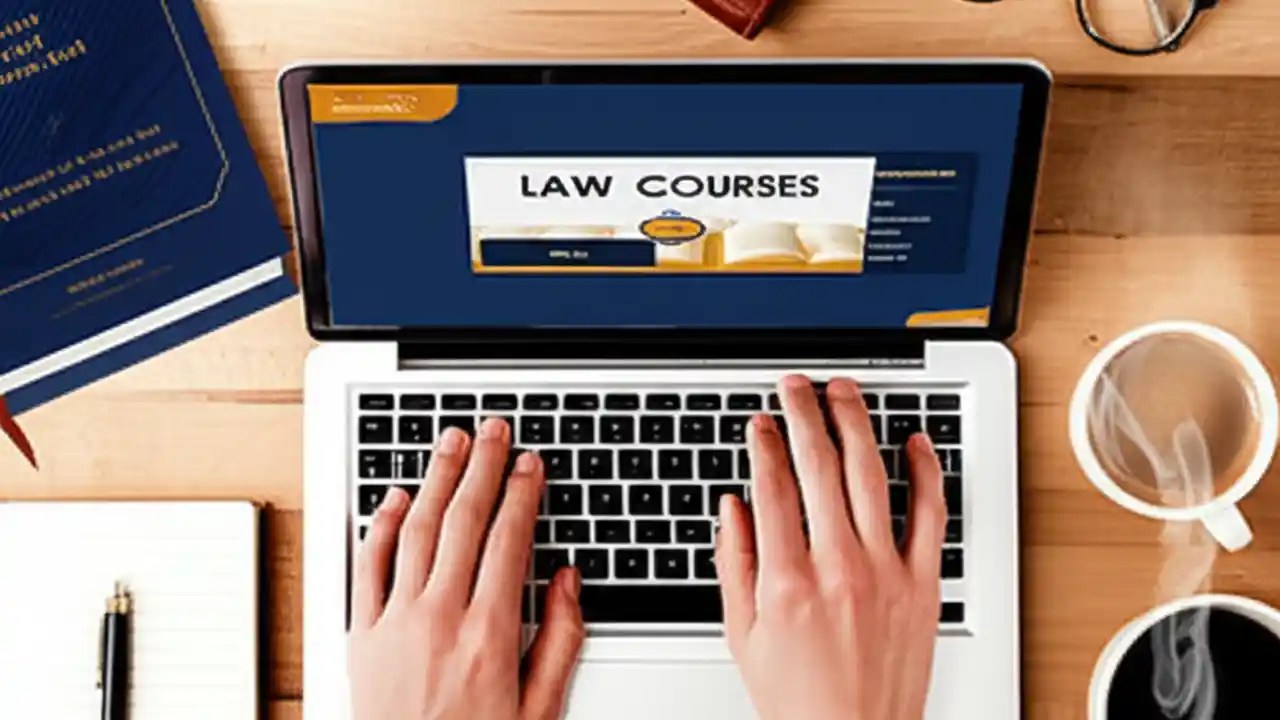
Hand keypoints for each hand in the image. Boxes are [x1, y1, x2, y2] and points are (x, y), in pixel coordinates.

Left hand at [348, 419, 584, 719]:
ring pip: (415, 530)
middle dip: (483, 468)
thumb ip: (560, 640)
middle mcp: (439, 619)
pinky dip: (377, 525)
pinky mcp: (361, 636)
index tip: (530, 465)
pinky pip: (366, 566)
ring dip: (434, 479)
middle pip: (463, 521)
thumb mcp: (540, 710)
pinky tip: (391, 498)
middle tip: (494, 432)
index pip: (508, 540)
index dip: (522, 494)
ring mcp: (395, 624)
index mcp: (489, 634)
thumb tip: (566, 581)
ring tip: (451, 443)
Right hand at [716, 376, 946, 719]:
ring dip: (855, 424)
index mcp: (786, 579)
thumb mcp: (742, 634)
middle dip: (803, 413)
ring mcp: (886, 572)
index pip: (772, 485)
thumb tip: (733, 507)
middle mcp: (837, 567)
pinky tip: (914, 442)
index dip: (764, 443)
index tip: (760, 422)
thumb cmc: (798, 698)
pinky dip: (926, 471)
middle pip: (819, 465)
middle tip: (794, 387)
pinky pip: (930, 514)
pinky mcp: (923, 584)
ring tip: (844, 393)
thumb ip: (734, 563)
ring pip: (871, 476)